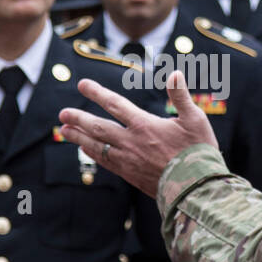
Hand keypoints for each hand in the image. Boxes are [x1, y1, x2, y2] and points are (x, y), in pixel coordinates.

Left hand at [58, 70, 217, 197]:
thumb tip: (175, 73)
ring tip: (64, 130)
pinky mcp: (130, 175)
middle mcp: (131, 142)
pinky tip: (85, 149)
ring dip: (79, 137)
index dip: (97, 93)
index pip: (115, 104)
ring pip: (97, 146)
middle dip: (79, 118)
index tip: (82, 84)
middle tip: (62, 113)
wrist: (195, 188)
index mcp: (144, 125)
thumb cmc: (198, 152)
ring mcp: (128, 160)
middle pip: (98, 127)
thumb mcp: (195, 119)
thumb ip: (181, 96)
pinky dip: (92, 153)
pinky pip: (105, 161)